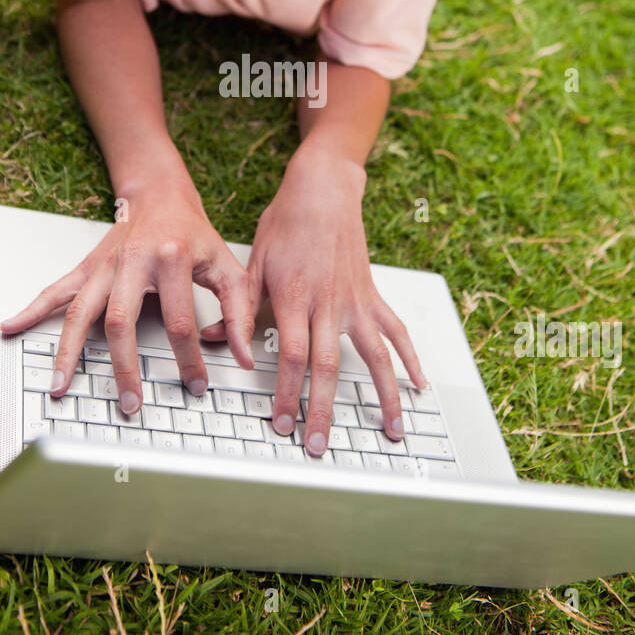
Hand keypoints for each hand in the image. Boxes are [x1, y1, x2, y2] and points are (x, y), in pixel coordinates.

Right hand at [0, 175, 255, 413]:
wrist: (161, 195)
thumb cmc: (195, 233)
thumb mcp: (227, 266)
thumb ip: (239, 312)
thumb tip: (246, 356)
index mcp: (172, 259)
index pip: (181, 321)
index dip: (189, 359)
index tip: (195, 385)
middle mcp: (133, 261)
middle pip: (121, 322)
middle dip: (123, 368)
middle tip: (129, 403)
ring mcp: (104, 266)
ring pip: (81, 312)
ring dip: (68, 352)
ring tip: (59, 386)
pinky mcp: (87, 267)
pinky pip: (55, 290)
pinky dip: (31, 310)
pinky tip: (11, 327)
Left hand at [200, 143, 426, 456]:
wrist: (323, 189)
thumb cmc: (285, 223)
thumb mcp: (252, 262)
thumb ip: (236, 308)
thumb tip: (215, 342)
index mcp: (294, 297)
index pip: (290, 356)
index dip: (286, 392)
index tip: (281, 422)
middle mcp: (329, 303)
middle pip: (328, 366)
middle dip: (324, 410)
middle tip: (318, 445)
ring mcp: (356, 300)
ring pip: (374, 356)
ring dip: (383, 396)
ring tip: (390, 431)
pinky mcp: (372, 294)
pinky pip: (396, 330)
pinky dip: (410, 358)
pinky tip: (418, 385)